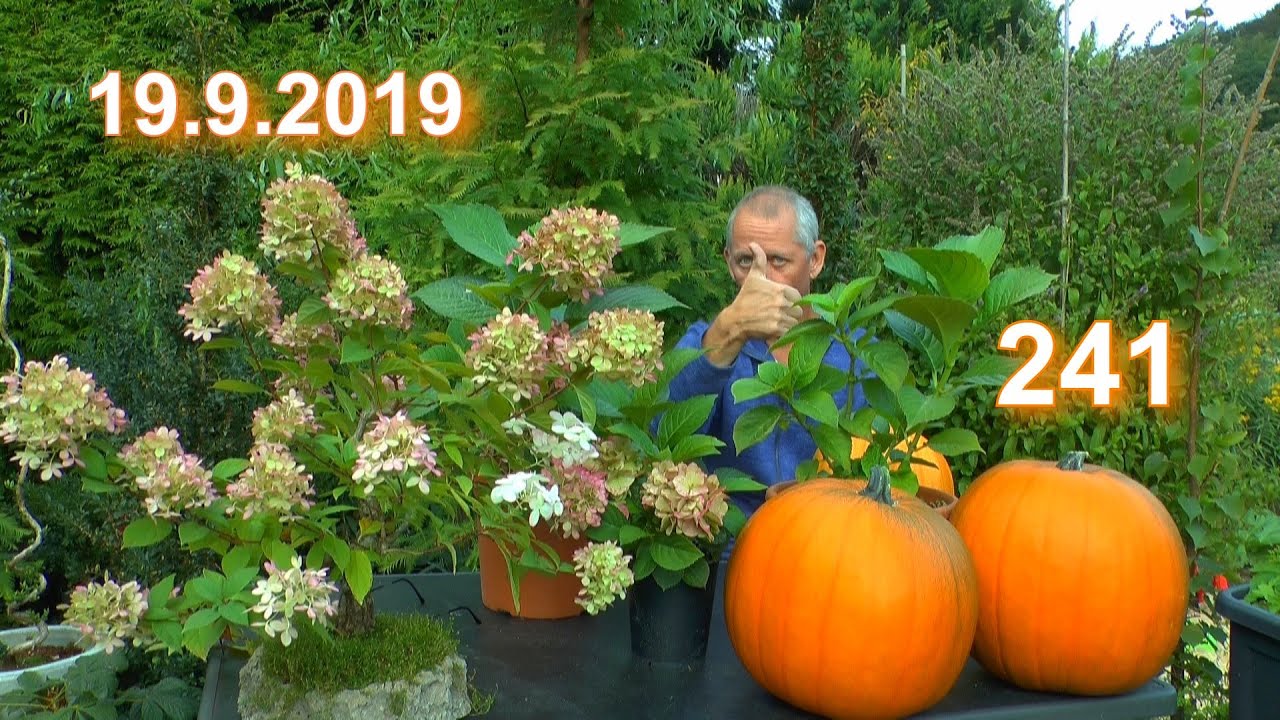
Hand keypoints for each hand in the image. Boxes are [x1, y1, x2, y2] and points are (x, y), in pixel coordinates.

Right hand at [703, 243, 803, 366]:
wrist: (735, 320)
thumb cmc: (745, 298)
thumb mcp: (753, 277)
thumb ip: (758, 260)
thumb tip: (753, 243)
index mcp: (780, 289)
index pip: (798, 297)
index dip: (791, 301)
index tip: (782, 304)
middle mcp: (781, 302)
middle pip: (798, 310)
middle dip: (791, 313)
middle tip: (779, 315)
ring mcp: (779, 316)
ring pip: (794, 322)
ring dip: (788, 324)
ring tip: (777, 322)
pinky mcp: (775, 329)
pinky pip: (789, 332)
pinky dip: (784, 333)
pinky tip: (774, 330)